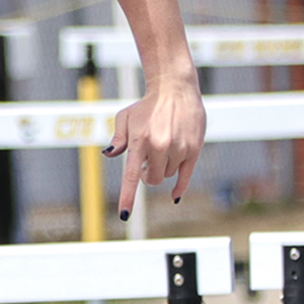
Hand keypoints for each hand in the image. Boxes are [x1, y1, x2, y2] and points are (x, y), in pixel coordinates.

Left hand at [104, 72, 204, 219]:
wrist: (175, 89)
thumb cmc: (147, 105)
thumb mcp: (125, 118)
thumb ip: (118, 139)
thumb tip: (109, 155)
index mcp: (140, 140)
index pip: (132, 176)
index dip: (128, 197)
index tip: (124, 215)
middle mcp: (160, 146)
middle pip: (153, 179)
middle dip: (148, 176)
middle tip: (146, 164)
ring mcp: (179, 148)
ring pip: (168, 175)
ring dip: (162, 170)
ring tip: (160, 153)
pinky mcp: (194, 148)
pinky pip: (185, 176)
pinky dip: (179, 187)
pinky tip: (174, 196)